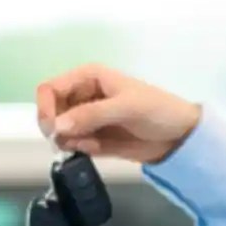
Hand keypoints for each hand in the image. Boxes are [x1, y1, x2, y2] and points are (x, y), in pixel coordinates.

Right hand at [35, 64, 201, 163]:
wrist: (180, 136)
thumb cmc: (158, 110)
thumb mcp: (127, 107)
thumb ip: (92, 115)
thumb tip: (58, 126)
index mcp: (88, 77)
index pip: (50, 88)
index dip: (45, 107)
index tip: (53, 128)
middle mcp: (83, 95)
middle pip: (50, 111)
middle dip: (58, 128)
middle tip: (76, 140)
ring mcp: (86, 118)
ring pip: (60, 130)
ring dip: (70, 141)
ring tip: (94, 143)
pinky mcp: (93, 138)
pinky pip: (73, 145)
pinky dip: (81, 149)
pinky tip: (98, 148)